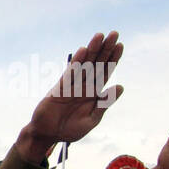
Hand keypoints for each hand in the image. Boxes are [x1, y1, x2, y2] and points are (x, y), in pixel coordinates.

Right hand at [21, 31, 122, 160]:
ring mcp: (72, 85)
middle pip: (97, 63)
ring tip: (100, 35)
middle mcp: (84, 86)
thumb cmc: (69, 130)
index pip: (106, 72)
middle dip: (105, 49)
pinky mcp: (59, 88)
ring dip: (92, 50)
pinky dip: (76, 62)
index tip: (120, 45)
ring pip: (84, 64)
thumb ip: (104, 104)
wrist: (47, 135)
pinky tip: (83, 50)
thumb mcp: (91, 120)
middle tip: (114, 33)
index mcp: (93, 93)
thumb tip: (120, 87)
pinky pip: (70, 73)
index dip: (113, 59)